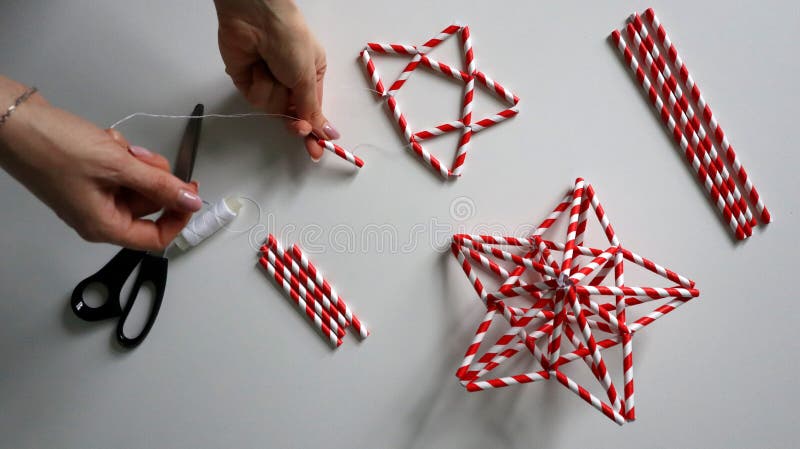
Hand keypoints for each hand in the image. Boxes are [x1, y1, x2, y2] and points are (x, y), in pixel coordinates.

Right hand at [0, 81, 201, 250]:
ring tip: (114, 146)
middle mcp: (98, 217)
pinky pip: (120, 169)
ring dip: (135, 161)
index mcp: (104, 226)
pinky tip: (104, 141)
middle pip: (149, 204)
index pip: (156, 238)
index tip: (190, 191)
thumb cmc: (52, 147)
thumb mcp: (117, 165)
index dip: (178, 216)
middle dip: (151, 175)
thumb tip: (191, 201)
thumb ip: (159, 185)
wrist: (12, 121)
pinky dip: (119, 153)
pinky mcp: (87, 176)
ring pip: (137, 182)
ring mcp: (92, 196)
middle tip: (137, 156)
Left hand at [214, 0, 337, 160]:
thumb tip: (329, 133)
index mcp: (312, 76)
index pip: (313, 112)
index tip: (315, 152)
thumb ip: (312, 110)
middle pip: (292, 115)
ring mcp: (268, 81)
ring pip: (272, 108)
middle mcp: (290, 81)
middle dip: (293, 120)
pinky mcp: (247, 81)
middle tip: (296, 127)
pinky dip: (258, 85)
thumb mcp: (307, 76)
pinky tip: (258, 67)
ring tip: (272, 70)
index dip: (314, 133)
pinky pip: (255, 98)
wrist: (256, 18)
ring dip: (273, 93)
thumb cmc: (290, 39)